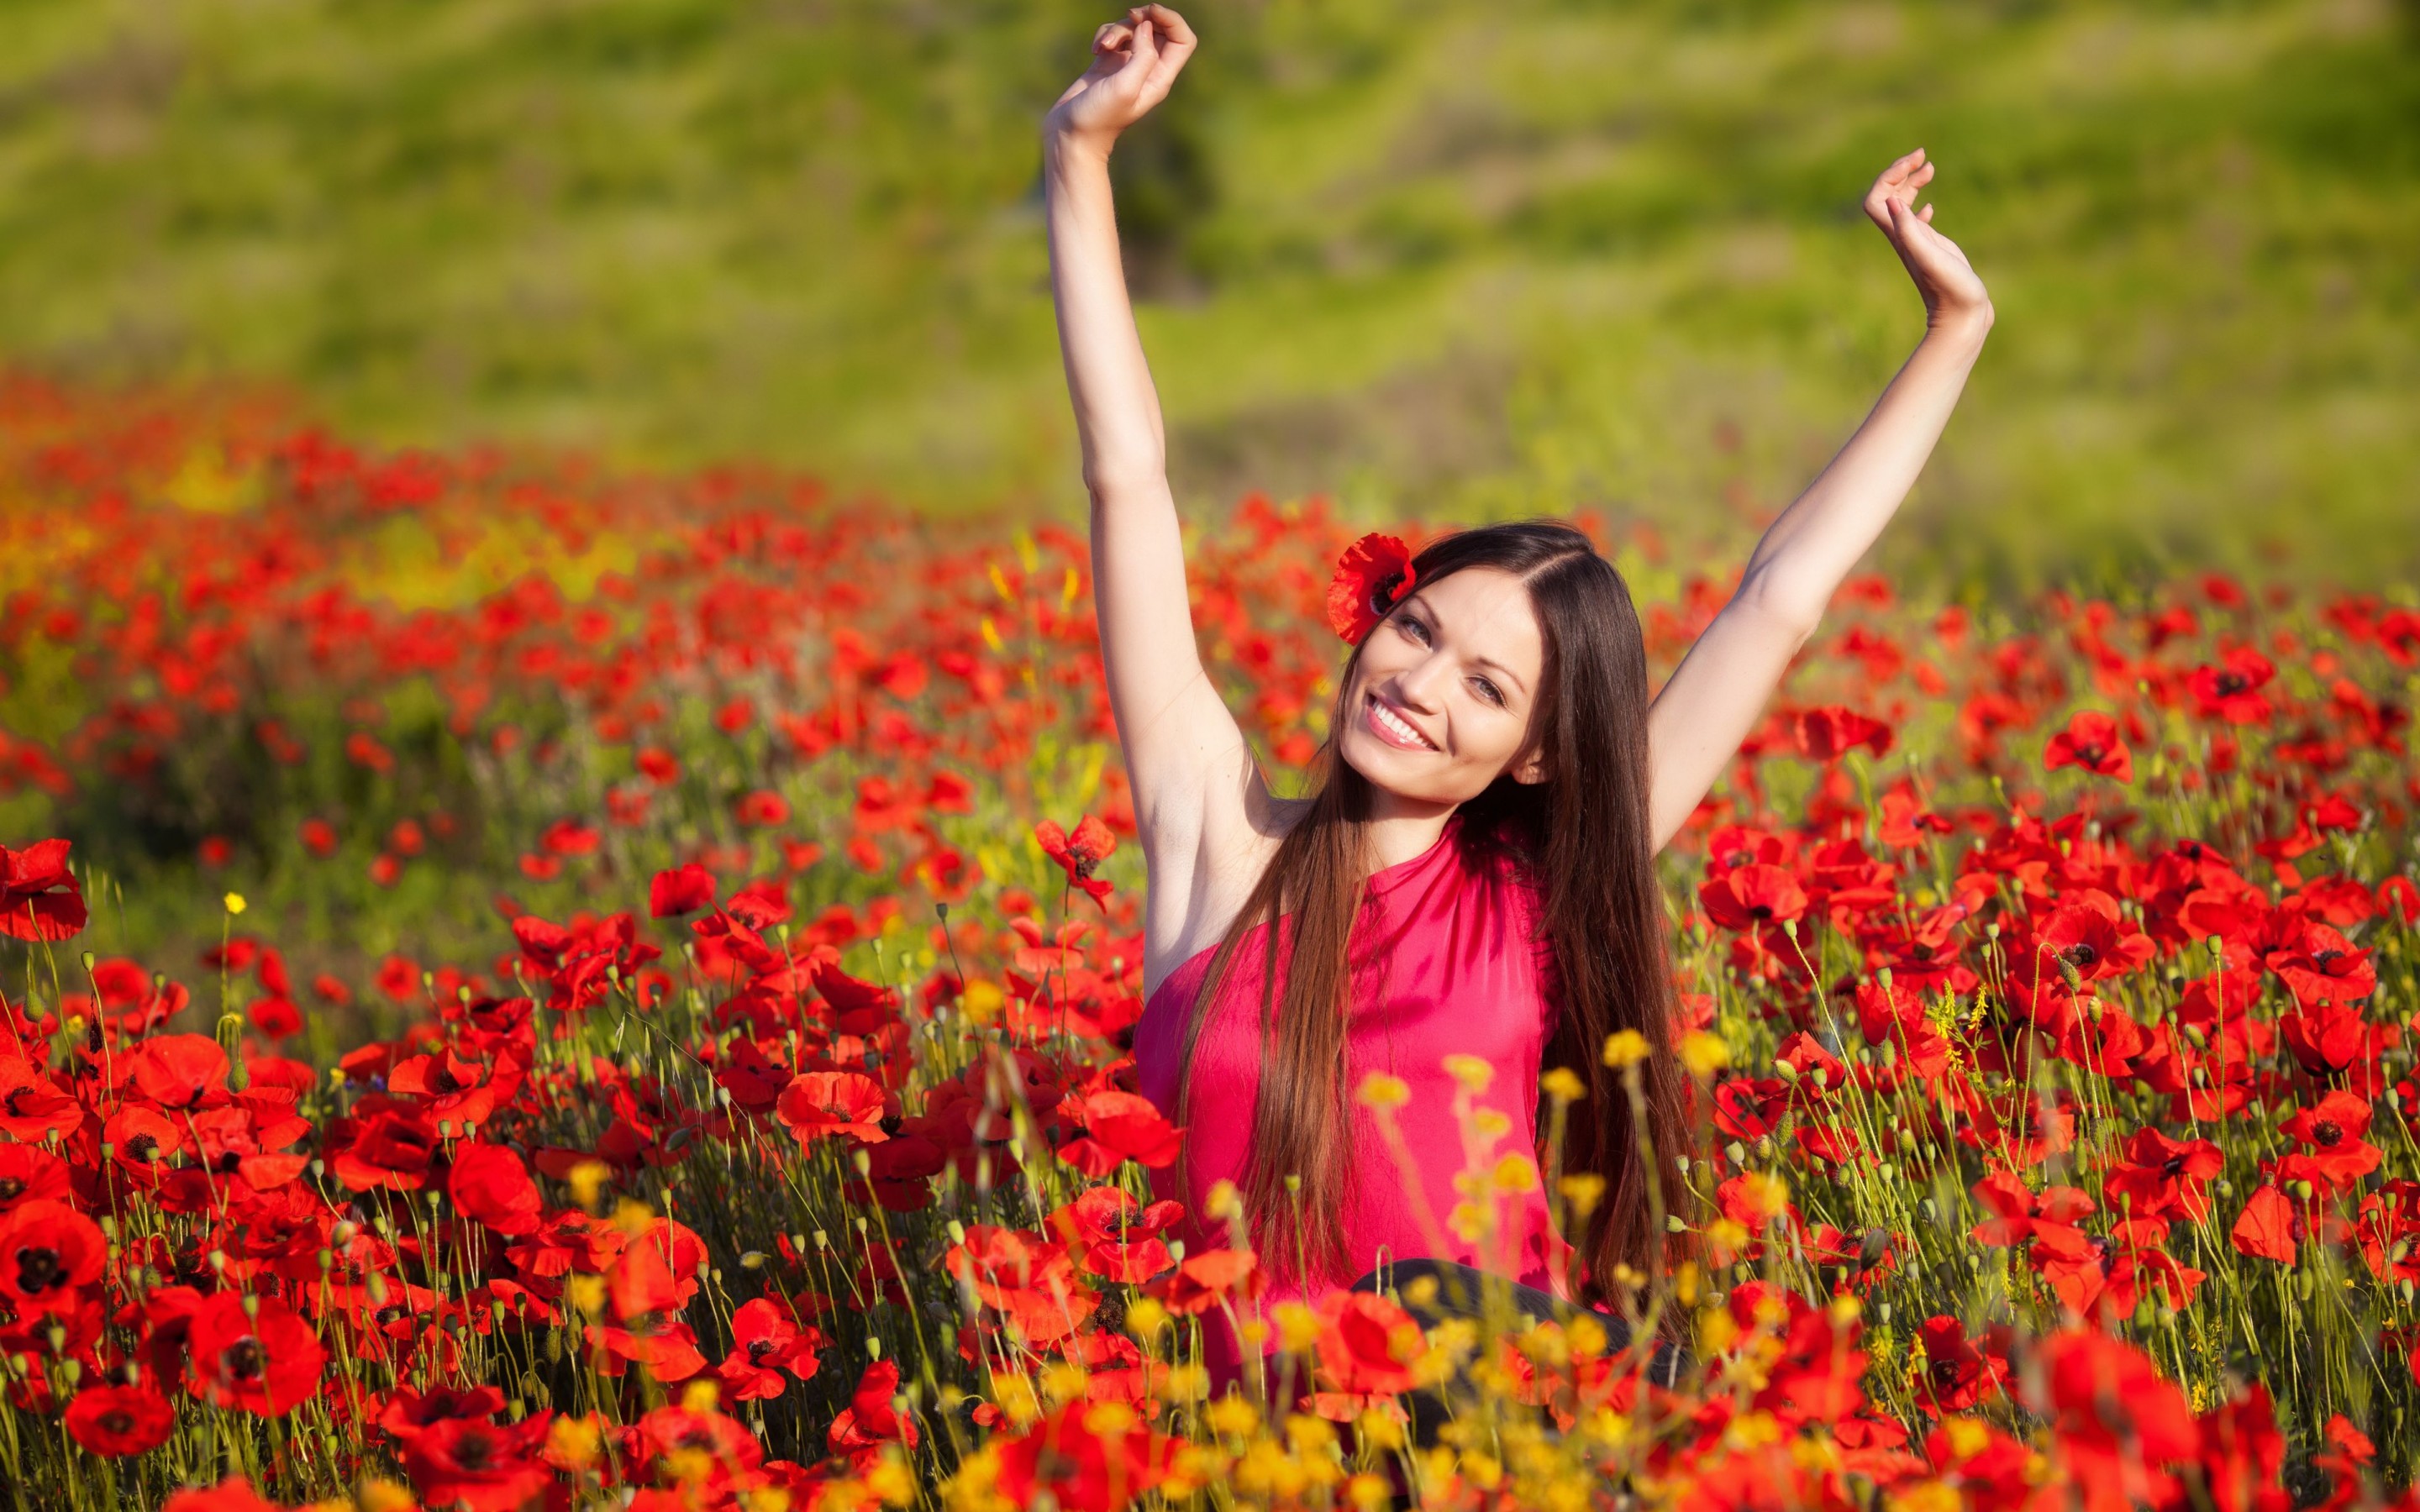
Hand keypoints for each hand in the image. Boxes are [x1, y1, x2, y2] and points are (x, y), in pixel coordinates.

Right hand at [1045, 6, 1197, 153]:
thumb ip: (1142, 56)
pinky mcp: (1107, 63)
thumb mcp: (1125, 87)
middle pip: (1159, 30)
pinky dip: (1105, 35)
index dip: (1172, 21)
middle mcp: (1147, 70)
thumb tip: (1146, 27)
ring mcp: (1127, 66)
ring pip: (1133, 29)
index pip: (1183, 41)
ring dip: (1118, 29)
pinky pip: (1113, 36)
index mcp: (1160, 78)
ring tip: (1103, 47)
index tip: (1151, 12)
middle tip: (1131, 16)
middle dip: (1145, 17)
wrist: (1071, 135)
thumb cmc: (1099, 118)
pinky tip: (1095, 50)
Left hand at [1863, 149, 1991, 332]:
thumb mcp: (1931, 257)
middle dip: (1900, 172)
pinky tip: (1930, 206)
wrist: (1962, 316)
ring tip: (1930, 167)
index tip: (1915, 162)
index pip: (1877, 197)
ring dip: (1911, 183)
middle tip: (1923, 156)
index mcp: (1900, 235)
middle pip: (1886, 196)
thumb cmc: (1950, 289)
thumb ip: (1910, 231)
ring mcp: (1917, 243)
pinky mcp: (1931, 250)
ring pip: (1902, 206)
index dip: (1889, 175)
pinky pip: (1916, 222)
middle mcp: (1903, 237)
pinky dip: (1919, 205)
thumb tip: (1890, 199)